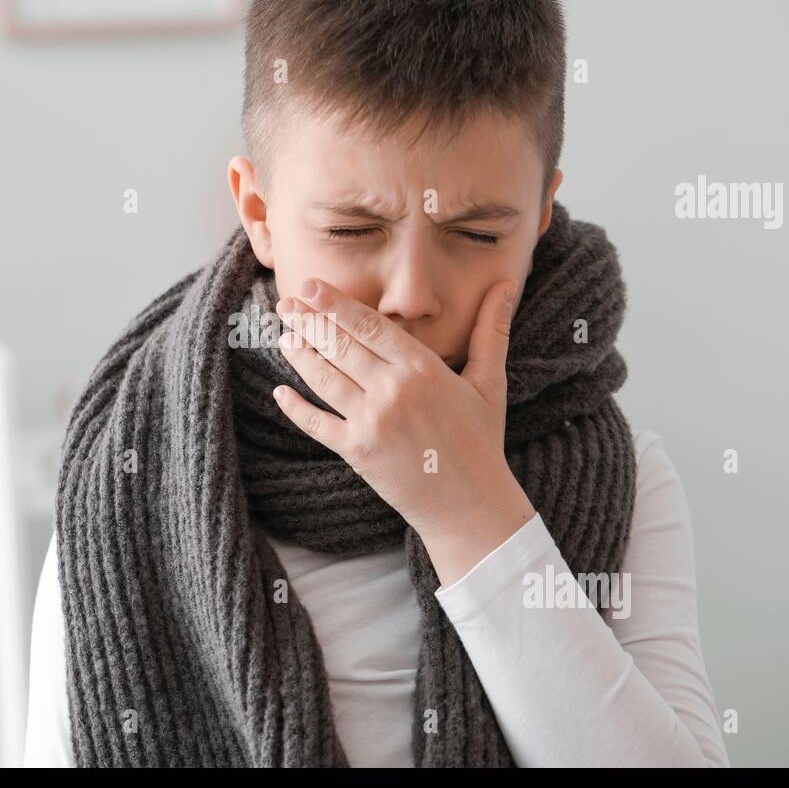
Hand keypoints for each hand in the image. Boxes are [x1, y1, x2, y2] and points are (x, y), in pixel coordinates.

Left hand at [272, 276, 534, 553]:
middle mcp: (392, 390)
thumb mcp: (490, 381)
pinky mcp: (356, 451)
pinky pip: (316, 423)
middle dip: (308, 321)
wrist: (471, 504)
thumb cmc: (481, 439)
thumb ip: (491, 329)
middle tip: (286, 303)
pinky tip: (280, 393)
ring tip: (284, 336)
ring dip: (299, 355)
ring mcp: (370, 421)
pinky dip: (294, 408)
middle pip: (339, 345)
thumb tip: (507, 283)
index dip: (335, 303)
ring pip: (323, 378)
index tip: (312, 286)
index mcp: (422, 368)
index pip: (368, 325)